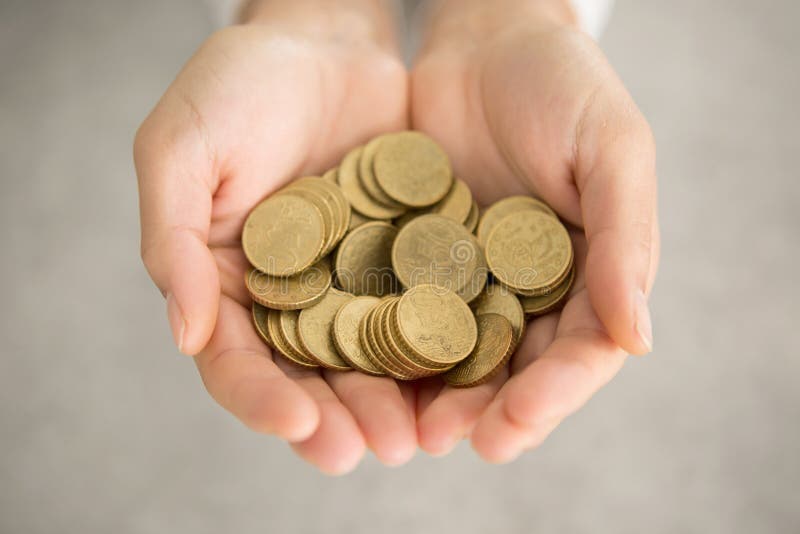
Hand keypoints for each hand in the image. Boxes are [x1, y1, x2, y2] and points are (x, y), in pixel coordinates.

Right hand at [134, 2, 416, 473]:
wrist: (322, 38)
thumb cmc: (238, 85)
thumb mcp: (182, 151)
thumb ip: (174, 242)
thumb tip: (185, 335)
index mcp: (226, 282)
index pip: (234, 359)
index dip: (260, 397)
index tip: (296, 423)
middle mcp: (288, 295)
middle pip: (308, 375)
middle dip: (336, 417)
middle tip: (370, 449)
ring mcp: (349, 281)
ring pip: (369, 357)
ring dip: (391, 399)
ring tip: (421, 435)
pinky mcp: (403, 258)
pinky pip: (421, 308)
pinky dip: (437, 344)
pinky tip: (462, 373)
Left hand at [410, 0, 659, 461]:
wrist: (487, 39)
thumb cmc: (564, 85)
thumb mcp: (611, 150)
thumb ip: (626, 238)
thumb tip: (638, 340)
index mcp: (587, 273)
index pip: (578, 351)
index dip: (550, 395)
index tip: (513, 427)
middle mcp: (527, 287)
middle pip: (511, 367)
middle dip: (483, 411)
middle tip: (445, 441)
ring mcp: (468, 275)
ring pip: (453, 351)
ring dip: (429, 394)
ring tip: (402, 427)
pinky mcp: (414, 255)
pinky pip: (400, 304)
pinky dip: (386, 340)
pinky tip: (361, 368)